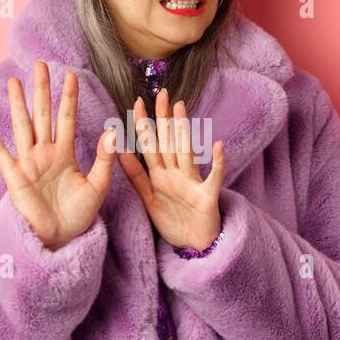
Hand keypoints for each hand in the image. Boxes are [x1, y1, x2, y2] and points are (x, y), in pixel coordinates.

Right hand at [0, 60, 117, 250]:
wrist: (61, 238)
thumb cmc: (79, 214)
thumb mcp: (97, 185)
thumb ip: (104, 159)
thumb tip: (111, 132)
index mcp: (65, 153)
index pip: (67, 118)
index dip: (69, 97)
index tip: (71, 74)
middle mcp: (45, 153)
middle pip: (42, 114)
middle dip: (42, 90)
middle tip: (41, 64)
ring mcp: (28, 163)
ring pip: (23, 126)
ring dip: (18, 104)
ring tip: (14, 81)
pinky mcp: (15, 177)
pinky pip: (1, 153)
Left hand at [118, 88, 225, 250]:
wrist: (194, 246)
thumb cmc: (173, 220)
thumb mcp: (149, 198)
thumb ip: (136, 176)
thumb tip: (121, 151)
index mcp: (161, 175)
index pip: (150, 145)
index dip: (143, 124)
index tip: (136, 102)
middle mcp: (177, 174)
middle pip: (168, 142)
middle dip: (164, 118)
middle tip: (161, 93)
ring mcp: (193, 183)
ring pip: (187, 153)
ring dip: (184, 132)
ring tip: (182, 111)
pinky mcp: (207, 197)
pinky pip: (213, 179)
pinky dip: (217, 164)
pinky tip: (218, 146)